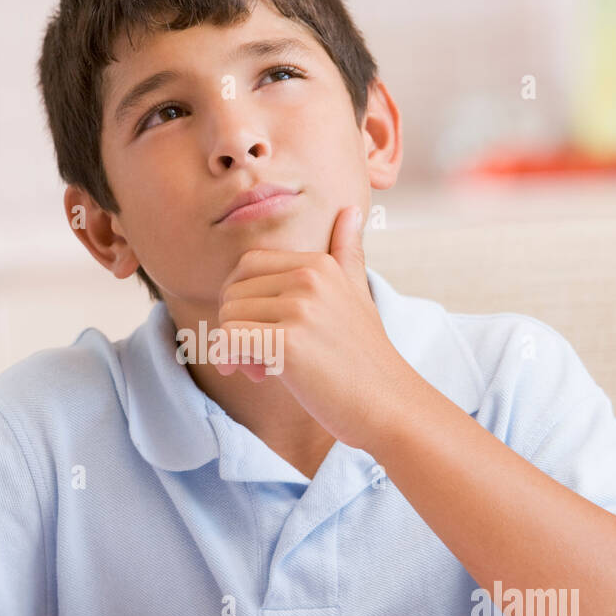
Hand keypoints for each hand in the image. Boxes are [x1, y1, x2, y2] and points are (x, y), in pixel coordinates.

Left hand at [215, 205, 416, 449]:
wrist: (388, 405)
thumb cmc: (366, 357)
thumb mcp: (358, 294)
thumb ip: (347, 253)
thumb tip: (351, 211)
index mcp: (319, 263)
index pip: (247, 266)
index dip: (244, 300)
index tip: (262, 331)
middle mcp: (309, 278)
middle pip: (232, 291)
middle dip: (236, 326)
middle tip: (259, 356)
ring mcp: (299, 308)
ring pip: (227, 317)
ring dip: (235, 348)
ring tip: (264, 368)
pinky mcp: (287, 343)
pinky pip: (229, 340)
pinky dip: (231, 359)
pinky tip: (257, 375)